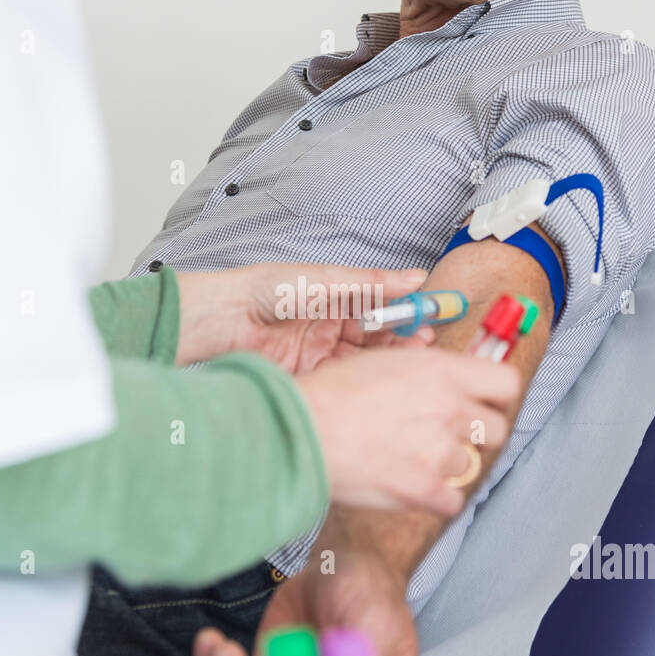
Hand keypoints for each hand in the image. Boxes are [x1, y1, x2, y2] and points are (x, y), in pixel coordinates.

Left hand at [174, 262, 433, 369]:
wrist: (224, 318)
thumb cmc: (267, 288)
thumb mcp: (325, 280)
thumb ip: (371, 283)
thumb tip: (415, 276)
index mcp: (336, 299)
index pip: (380, 308)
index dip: (405, 314)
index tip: (430, 318)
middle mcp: (331, 327)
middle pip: (376, 338)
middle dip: (401, 341)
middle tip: (425, 345)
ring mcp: (320, 353)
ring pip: (363, 361)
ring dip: (386, 362)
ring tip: (410, 361)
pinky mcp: (309, 376)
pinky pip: (343, 379)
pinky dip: (363, 379)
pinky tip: (381, 379)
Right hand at [295, 345, 519, 515]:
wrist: (302, 430)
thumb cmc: (331, 393)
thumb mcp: (385, 361)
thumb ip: (428, 373)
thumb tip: (451, 383)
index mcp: (442, 371)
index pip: (506, 384)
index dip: (495, 396)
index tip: (483, 404)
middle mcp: (449, 409)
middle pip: (496, 430)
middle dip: (474, 435)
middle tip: (443, 436)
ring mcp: (439, 451)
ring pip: (468, 466)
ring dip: (445, 466)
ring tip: (407, 459)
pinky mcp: (424, 490)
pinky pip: (453, 501)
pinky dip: (434, 498)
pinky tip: (408, 485)